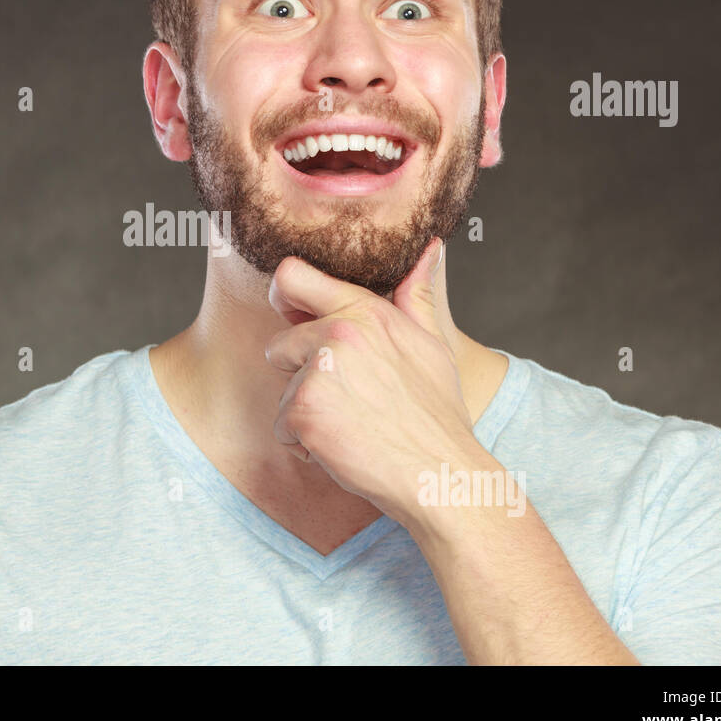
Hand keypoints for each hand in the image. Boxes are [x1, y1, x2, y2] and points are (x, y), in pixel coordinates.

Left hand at [264, 238, 489, 526]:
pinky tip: (344, 446)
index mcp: (366, 311)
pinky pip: (283, 427)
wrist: (440, 473)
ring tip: (353, 425)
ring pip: (283, 391)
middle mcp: (339, 332)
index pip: (292, 276)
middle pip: (279, 345)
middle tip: (350, 399)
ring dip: (307, 414)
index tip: (290, 315)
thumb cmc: (437, 414)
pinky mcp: (304, 410)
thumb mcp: (432, 345)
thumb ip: (416, 295)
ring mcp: (319, 371)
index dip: (282, 296)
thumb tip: (429, 248)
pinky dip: (306, 444)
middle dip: (301, 374)